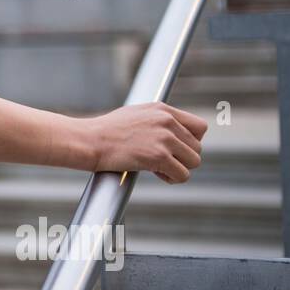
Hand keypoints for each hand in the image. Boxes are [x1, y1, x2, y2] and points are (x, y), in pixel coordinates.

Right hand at [87, 101, 207, 183]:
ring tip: (159, 168)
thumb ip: (158, 120)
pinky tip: (157, 174)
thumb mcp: (136, 114)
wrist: (90, 140)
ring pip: (194, 162)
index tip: (177, 149)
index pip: (200, 127)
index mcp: (163, 110)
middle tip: (162, 161)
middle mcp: (167, 121)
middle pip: (197, 147)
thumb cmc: (106, 131)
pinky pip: (183, 175)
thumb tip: (172, 133)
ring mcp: (164, 138)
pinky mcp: (159, 156)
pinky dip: (172, 179)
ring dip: (179, 169)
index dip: (191, 142)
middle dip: (182, 158)